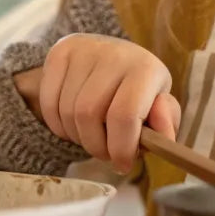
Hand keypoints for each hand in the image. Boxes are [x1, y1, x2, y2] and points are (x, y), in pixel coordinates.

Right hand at [14, 33, 180, 173]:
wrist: (112, 54)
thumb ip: (165, 123)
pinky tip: (73, 125)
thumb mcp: (160, 104)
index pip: (124, 115)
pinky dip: (58, 126)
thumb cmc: (139, 89)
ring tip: (91, 136)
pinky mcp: (59, 53)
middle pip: (89, 115)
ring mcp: (82, 50)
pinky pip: (49, 104)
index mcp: (144, 68)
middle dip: (96, 146)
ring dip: (77, 137)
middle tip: (105, 153)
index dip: (121, 148)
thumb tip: (163, 137)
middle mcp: (113, 54)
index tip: (122, 165)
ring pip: (67, 112)